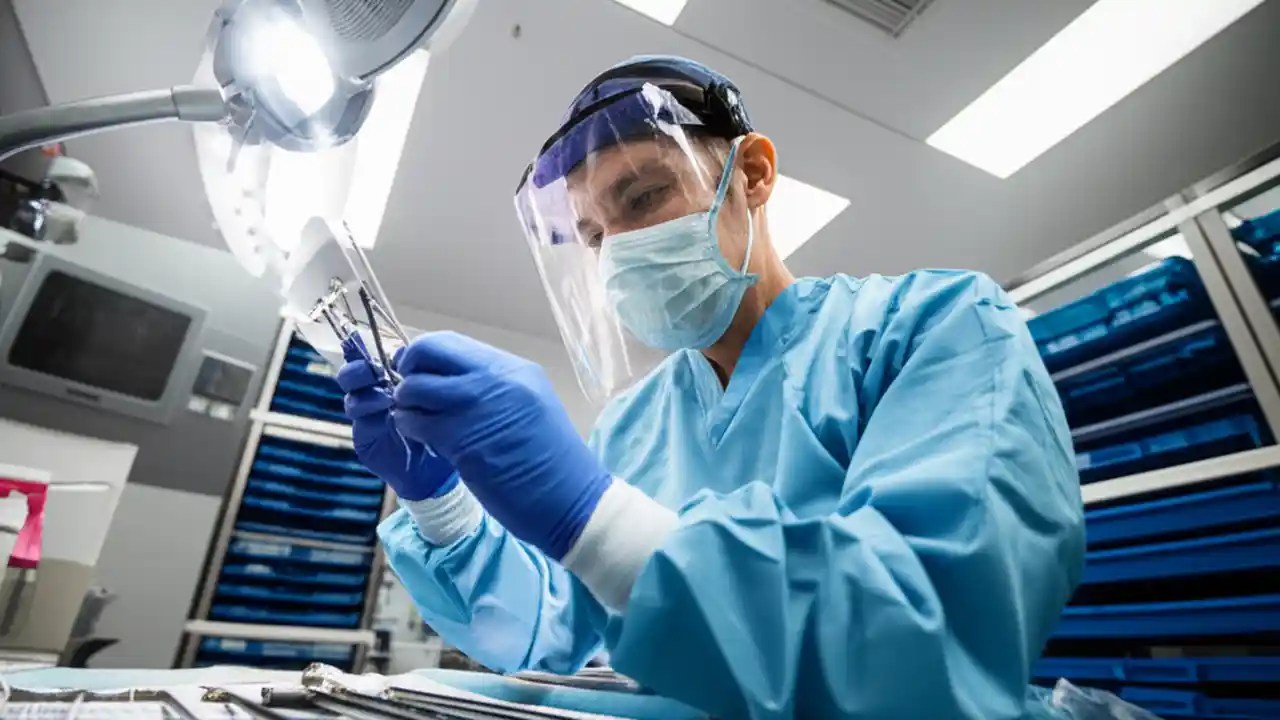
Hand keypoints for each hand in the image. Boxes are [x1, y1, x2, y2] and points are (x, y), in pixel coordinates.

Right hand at [337, 338, 456, 500]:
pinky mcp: (364, 437)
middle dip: (360, 367)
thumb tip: (401, 352)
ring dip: (366, 391)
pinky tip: (388, 414)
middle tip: (378, 370)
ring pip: (351, 395)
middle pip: (353, 372)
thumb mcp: (437, 396)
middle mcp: (375, 394)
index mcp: (391, 378)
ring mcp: (367, 416)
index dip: (377, 351)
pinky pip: (359, 421)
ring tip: (387, 396)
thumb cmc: (443, 425)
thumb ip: (420, 373)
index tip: (399, 356)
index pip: (373, 356)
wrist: (440, 469)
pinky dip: (370, 414)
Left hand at [391, 331, 611, 559]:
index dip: (426, 355)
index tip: (418, 372)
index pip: (451, 342)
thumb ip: (490, 389)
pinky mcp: (463, 442)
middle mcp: (495, 380)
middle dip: (410, 370)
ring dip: (407, 405)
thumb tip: (445, 381)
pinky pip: (417, 424)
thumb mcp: (529, 406)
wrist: (570, 499)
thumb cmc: (551, 461)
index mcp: (514, 369)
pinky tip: (422, 439)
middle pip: (429, 352)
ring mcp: (478, 409)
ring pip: (415, 389)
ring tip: (416, 420)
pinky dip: (410, 429)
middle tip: (411, 394)